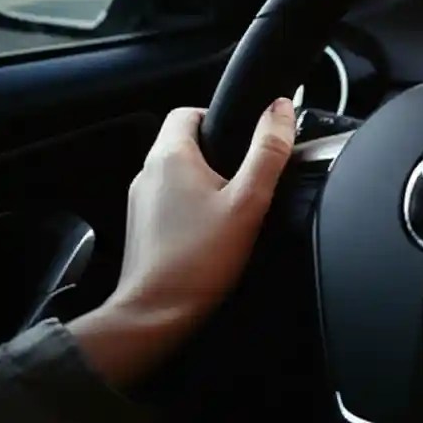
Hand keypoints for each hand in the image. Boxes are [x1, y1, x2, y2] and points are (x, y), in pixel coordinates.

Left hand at [68, 99, 295, 386]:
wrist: (157, 313)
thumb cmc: (201, 259)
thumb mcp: (249, 201)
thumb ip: (268, 152)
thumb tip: (282, 109)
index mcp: (170, 156)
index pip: (188, 110)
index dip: (220, 116)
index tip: (247, 138)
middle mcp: (148, 173)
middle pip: (184, 142)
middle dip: (219, 152)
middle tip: (249, 175)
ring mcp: (140, 201)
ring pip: (178, 173)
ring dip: (206, 180)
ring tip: (235, 205)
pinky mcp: (142, 226)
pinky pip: (170, 200)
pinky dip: (192, 205)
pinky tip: (214, 230)